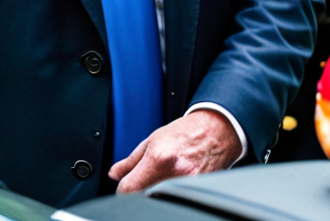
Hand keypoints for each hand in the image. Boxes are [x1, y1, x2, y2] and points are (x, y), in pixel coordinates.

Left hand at [109, 109, 241, 193]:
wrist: (215, 131)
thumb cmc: (185, 132)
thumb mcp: (152, 140)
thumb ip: (131, 160)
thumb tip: (114, 174)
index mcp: (158, 158)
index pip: (128, 189)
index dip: (122, 189)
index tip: (124, 186)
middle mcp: (173, 174)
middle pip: (143, 196)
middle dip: (139, 190)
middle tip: (145, 179)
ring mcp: (187, 185)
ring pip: (159, 198)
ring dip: (155, 191)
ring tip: (163, 177)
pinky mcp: (197, 191)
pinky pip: (175, 198)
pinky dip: (170, 193)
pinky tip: (175, 181)